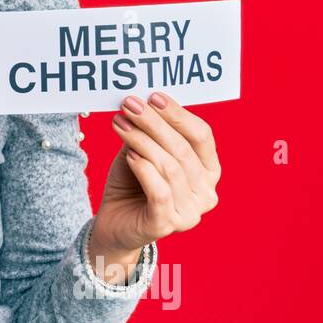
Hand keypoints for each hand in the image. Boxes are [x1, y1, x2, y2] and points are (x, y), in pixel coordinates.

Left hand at [95, 91, 221, 253]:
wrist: (114, 223)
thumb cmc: (132, 184)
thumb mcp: (143, 152)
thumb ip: (151, 133)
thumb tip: (144, 102)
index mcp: (209, 171)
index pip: (202, 136)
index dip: (178, 114)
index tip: (152, 96)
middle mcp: (206, 193)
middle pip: (183, 149)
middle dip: (154, 123)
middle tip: (129, 105)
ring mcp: (190, 212)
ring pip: (169, 167)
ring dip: (142, 141)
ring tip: (120, 124)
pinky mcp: (166, 225)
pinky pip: (159, 191)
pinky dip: (144, 169)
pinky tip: (129, 156)